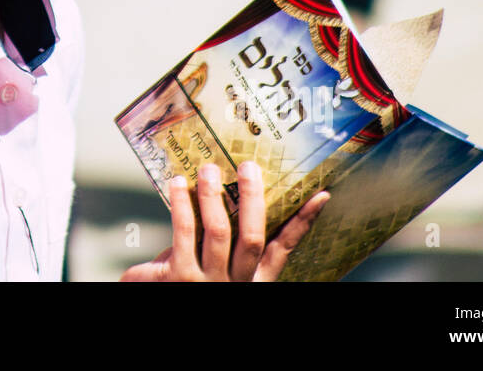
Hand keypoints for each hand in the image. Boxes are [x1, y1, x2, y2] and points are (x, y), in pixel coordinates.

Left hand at [119, 161, 329, 281]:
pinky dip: (181, 204)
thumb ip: (222, 247)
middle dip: (253, 198)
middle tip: (248, 166)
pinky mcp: (179, 276)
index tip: (321, 196)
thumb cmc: (188, 286)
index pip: (282, 249)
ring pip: (219, 230)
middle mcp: (234, 282)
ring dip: (213, 194)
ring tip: (209, 168)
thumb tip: (230, 201)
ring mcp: (206, 280)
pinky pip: (183, 231)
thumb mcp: (214, 272)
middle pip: (253, 237)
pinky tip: (178, 183)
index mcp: (251, 280)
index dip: (302, 222)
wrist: (162, 317)